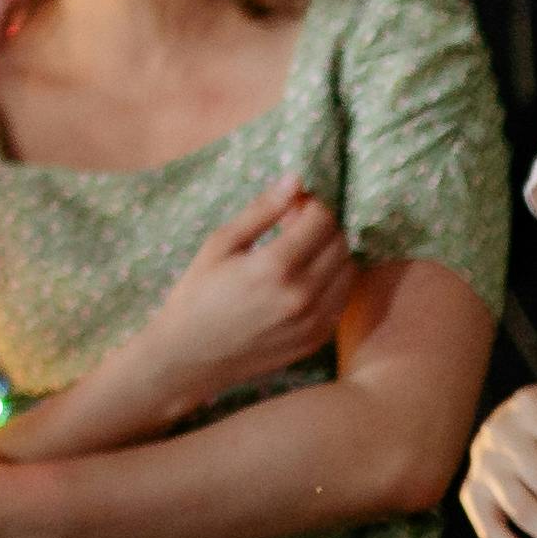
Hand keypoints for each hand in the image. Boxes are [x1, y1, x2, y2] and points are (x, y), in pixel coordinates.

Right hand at [122, 175, 351, 408]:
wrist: (188, 357)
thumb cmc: (197, 295)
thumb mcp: (220, 244)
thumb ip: (262, 210)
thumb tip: (296, 179)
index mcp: (275, 267)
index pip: (321, 219)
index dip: (310, 204)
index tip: (292, 205)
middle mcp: (302, 296)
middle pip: (340, 242)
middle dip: (322, 225)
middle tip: (294, 225)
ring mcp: (313, 321)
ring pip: (348, 270)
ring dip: (331, 252)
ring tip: (298, 253)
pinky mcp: (316, 339)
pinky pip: (341, 299)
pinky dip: (331, 281)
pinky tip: (301, 280)